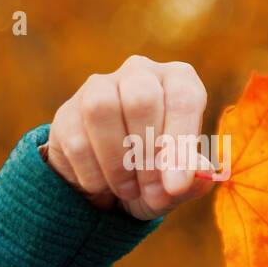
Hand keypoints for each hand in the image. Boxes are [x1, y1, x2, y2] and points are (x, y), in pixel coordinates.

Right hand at [43, 55, 215, 220]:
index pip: (184, 98)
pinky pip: (76, 140)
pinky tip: (103, 186)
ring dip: (117, 162)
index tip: (177, 184)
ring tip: (128, 191)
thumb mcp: (180, 183)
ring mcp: (99, 87)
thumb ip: (195, 178)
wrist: (110, 187)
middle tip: (154, 192)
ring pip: (101, 110)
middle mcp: (140, 74)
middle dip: (149, 154)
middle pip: (142, 99)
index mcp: (178, 82)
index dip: (181, 142)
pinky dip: (93, 174)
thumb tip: (200, 173)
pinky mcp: (67, 113)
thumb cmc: (157, 176)